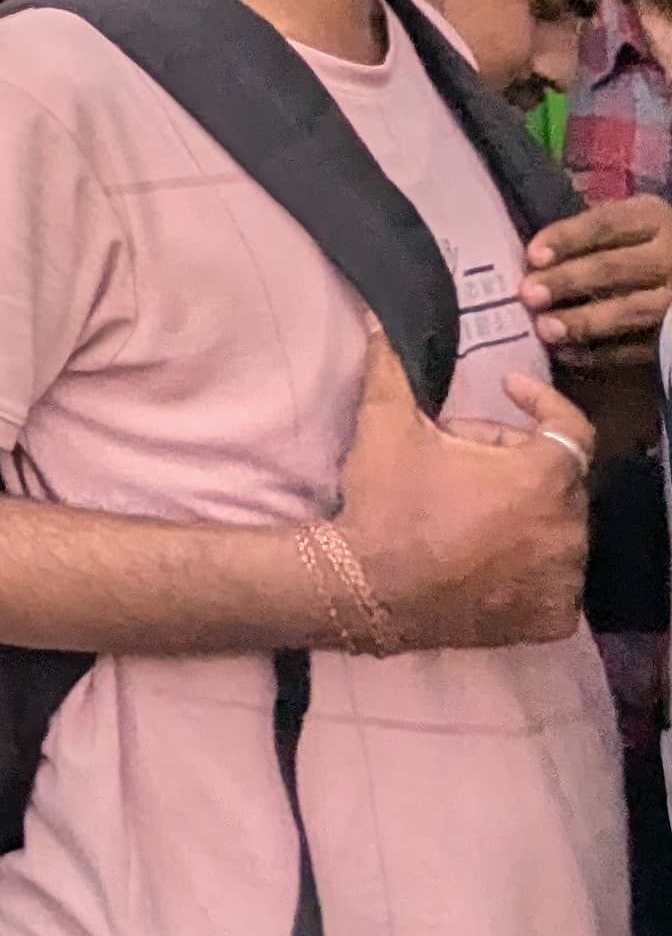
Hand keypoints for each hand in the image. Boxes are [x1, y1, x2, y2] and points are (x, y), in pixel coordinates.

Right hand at [334, 324, 588, 647]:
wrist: (365, 591)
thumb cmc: (386, 505)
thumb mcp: (386, 427)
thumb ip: (393, 369)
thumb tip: (379, 320)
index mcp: (542, 478)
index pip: (569, 426)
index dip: (540, 401)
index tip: (509, 389)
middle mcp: (568, 528)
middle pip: (557, 475)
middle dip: (516, 457)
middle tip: (463, 455)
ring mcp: (564, 578)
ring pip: (558, 526)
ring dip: (524, 509)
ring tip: (469, 506)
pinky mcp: (552, 615)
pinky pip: (556, 577)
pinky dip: (530, 562)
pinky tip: (486, 553)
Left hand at [523, 194, 671, 354]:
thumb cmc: (641, 247)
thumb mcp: (628, 226)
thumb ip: (590, 233)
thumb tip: (531, 257)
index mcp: (651, 219)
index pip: (605, 224)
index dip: (566, 238)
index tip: (532, 256)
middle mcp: (669, 256)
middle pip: (614, 267)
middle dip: (567, 281)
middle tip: (528, 295)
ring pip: (630, 310)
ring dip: (583, 321)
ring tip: (544, 329)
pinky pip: (639, 347)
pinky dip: (601, 353)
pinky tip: (566, 353)